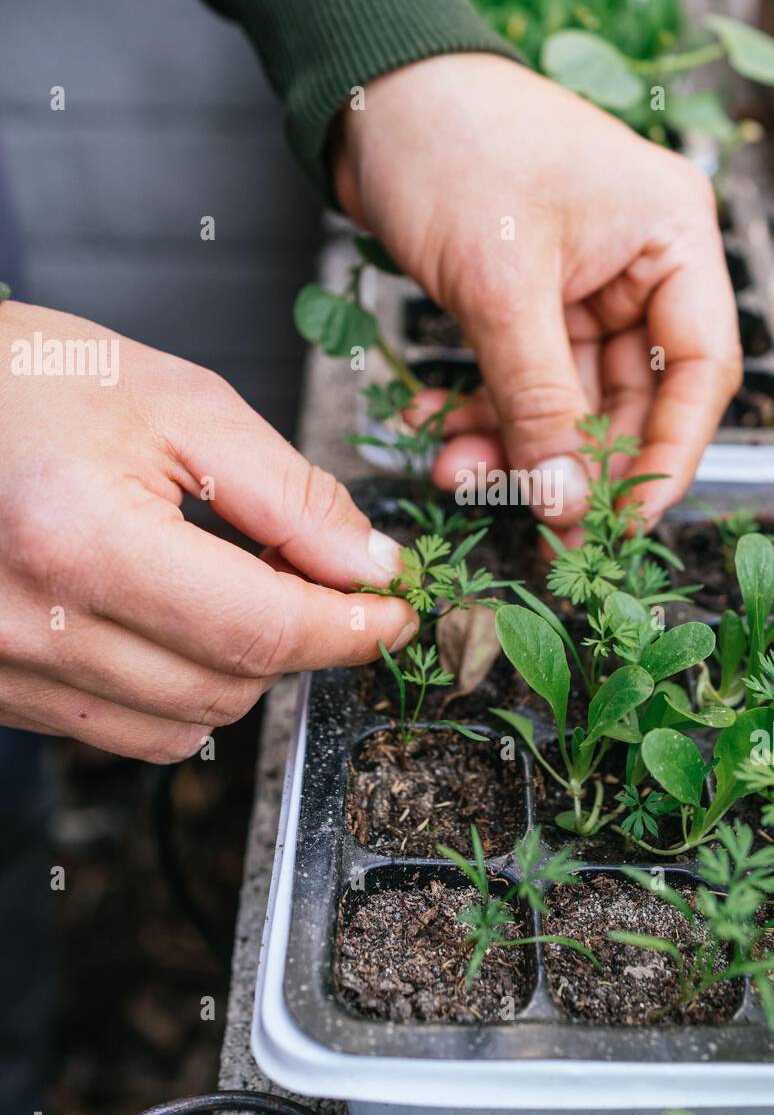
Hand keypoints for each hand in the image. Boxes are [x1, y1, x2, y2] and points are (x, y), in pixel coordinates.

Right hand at [0, 302, 415, 761]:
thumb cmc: (25, 383)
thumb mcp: (178, 404)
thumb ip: (288, 492)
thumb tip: (366, 561)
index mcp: (81, 539)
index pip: (261, 630)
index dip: (349, 628)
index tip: (393, 611)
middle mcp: (34, 624)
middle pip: (231, 687)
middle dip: (298, 640)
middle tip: (310, 575)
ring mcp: (8, 668)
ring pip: (185, 725)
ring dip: (241, 670)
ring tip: (234, 588)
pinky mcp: (0, 689)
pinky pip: (124, 730)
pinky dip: (178, 690)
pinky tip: (177, 623)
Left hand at [336, 53, 740, 530]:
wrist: (367, 92)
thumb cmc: (451, 147)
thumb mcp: (501, 287)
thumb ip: (540, 402)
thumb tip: (568, 503)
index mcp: (673, 238)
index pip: (701, 371)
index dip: (668, 456)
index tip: (624, 523)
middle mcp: (643, 265)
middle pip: (632, 398)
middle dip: (574, 462)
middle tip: (534, 523)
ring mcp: (586, 285)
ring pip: (568, 400)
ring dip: (516, 446)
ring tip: (458, 475)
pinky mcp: (529, 300)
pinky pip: (522, 381)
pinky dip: (485, 415)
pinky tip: (438, 435)